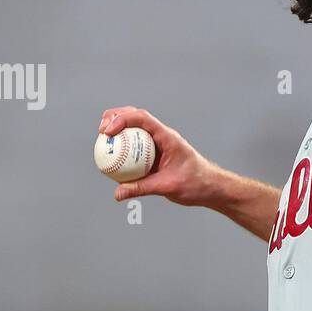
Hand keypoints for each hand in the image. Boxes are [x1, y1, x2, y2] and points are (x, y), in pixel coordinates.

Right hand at [97, 107, 218, 206]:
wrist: (210, 188)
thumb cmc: (195, 184)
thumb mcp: (168, 187)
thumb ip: (142, 189)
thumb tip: (117, 193)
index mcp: (167, 137)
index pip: (142, 118)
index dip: (122, 119)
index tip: (107, 132)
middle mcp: (162, 136)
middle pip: (135, 116)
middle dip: (115, 117)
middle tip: (101, 131)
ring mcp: (158, 144)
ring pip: (134, 129)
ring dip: (117, 129)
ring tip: (102, 140)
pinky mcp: (155, 154)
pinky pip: (135, 147)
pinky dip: (123, 149)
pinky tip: (111, 160)